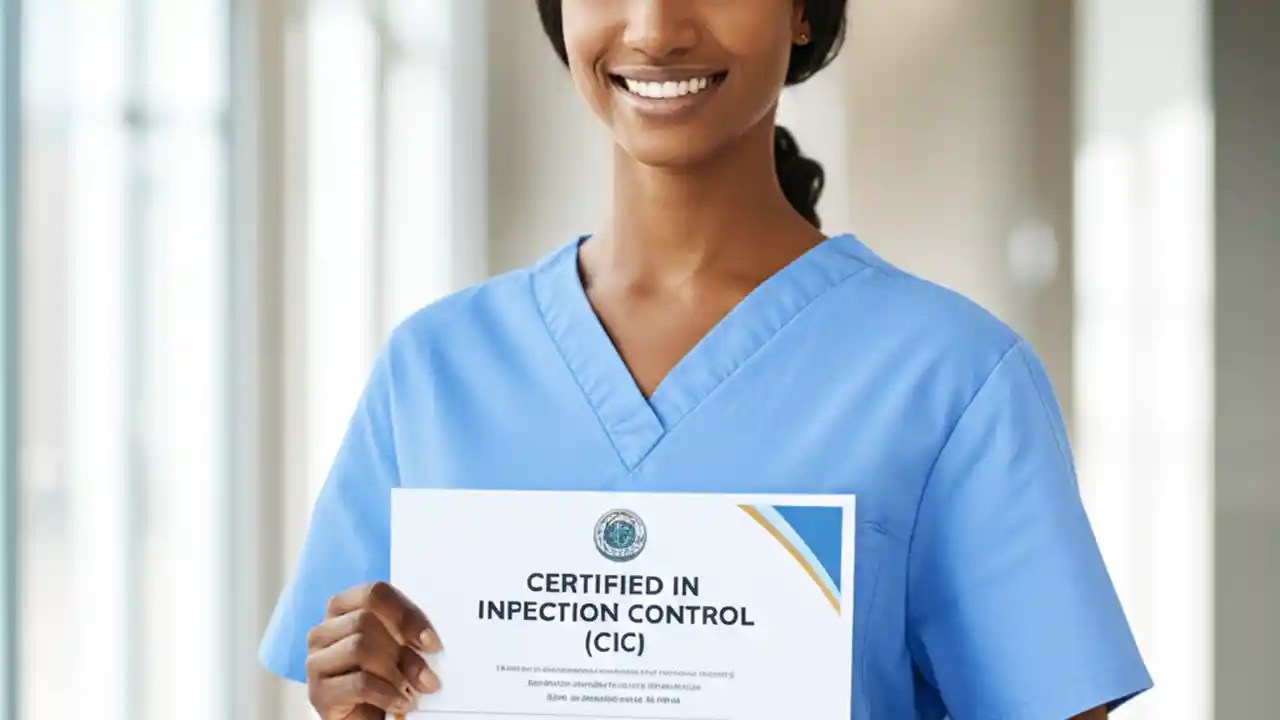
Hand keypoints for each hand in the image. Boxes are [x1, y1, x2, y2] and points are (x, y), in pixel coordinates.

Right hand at [305, 582, 442, 718]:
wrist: (364, 718)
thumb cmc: (381, 679)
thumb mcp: (397, 650)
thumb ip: (406, 636)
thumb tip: (427, 641)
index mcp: (343, 609)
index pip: (374, 594)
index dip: (405, 615)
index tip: (430, 641)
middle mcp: (324, 631)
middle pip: (365, 621)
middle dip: (403, 650)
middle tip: (426, 676)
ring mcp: (316, 661)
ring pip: (359, 647)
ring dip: (395, 673)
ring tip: (412, 691)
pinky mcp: (318, 692)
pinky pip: (358, 683)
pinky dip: (387, 694)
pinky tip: (400, 703)